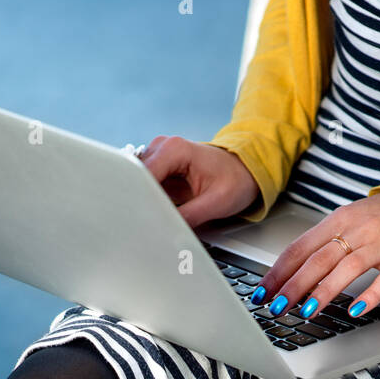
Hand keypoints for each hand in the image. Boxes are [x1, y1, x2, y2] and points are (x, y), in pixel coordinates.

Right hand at [140, 136, 259, 227]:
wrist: (245, 170)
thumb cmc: (236, 180)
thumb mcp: (216, 203)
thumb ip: (188, 217)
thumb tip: (165, 231)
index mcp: (175, 149)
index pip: (141, 174)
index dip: (136, 198)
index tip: (137, 219)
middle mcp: (162, 148)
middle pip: (134, 177)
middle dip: (137, 201)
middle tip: (145, 225)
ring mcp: (158, 157)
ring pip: (135, 183)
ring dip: (141, 202)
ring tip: (151, 220)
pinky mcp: (159, 169)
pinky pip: (144, 187)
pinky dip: (147, 201)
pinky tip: (154, 214)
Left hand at [253, 192, 379, 318]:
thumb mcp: (348, 222)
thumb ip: (321, 244)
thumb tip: (287, 273)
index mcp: (338, 221)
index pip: (300, 248)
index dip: (279, 272)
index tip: (262, 293)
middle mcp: (357, 230)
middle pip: (319, 259)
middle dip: (294, 285)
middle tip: (277, 307)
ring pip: (348, 268)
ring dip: (324, 291)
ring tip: (305, 311)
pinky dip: (370, 295)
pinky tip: (354, 309)